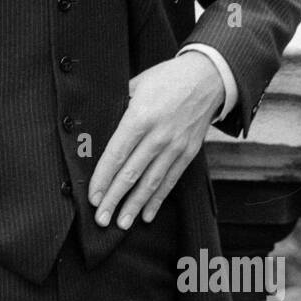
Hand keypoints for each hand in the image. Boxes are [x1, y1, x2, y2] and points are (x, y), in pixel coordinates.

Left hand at [87, 53, 224, 228]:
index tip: (92, 197)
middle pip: (131, 174)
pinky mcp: (188, 153)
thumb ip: (118, 107)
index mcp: (140, 117)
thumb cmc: (166, 79)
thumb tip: (98, 127)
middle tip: (100, 220)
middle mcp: (158, 136)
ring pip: (151, 182)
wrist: (208, 77)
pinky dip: (158, 199)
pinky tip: (147, 215)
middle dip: (114, 199)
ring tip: (121, 224)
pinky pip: (170, 180)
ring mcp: (175, 146)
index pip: (116, 154)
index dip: (103, 179)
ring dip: (134, 206)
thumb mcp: (136, 84)